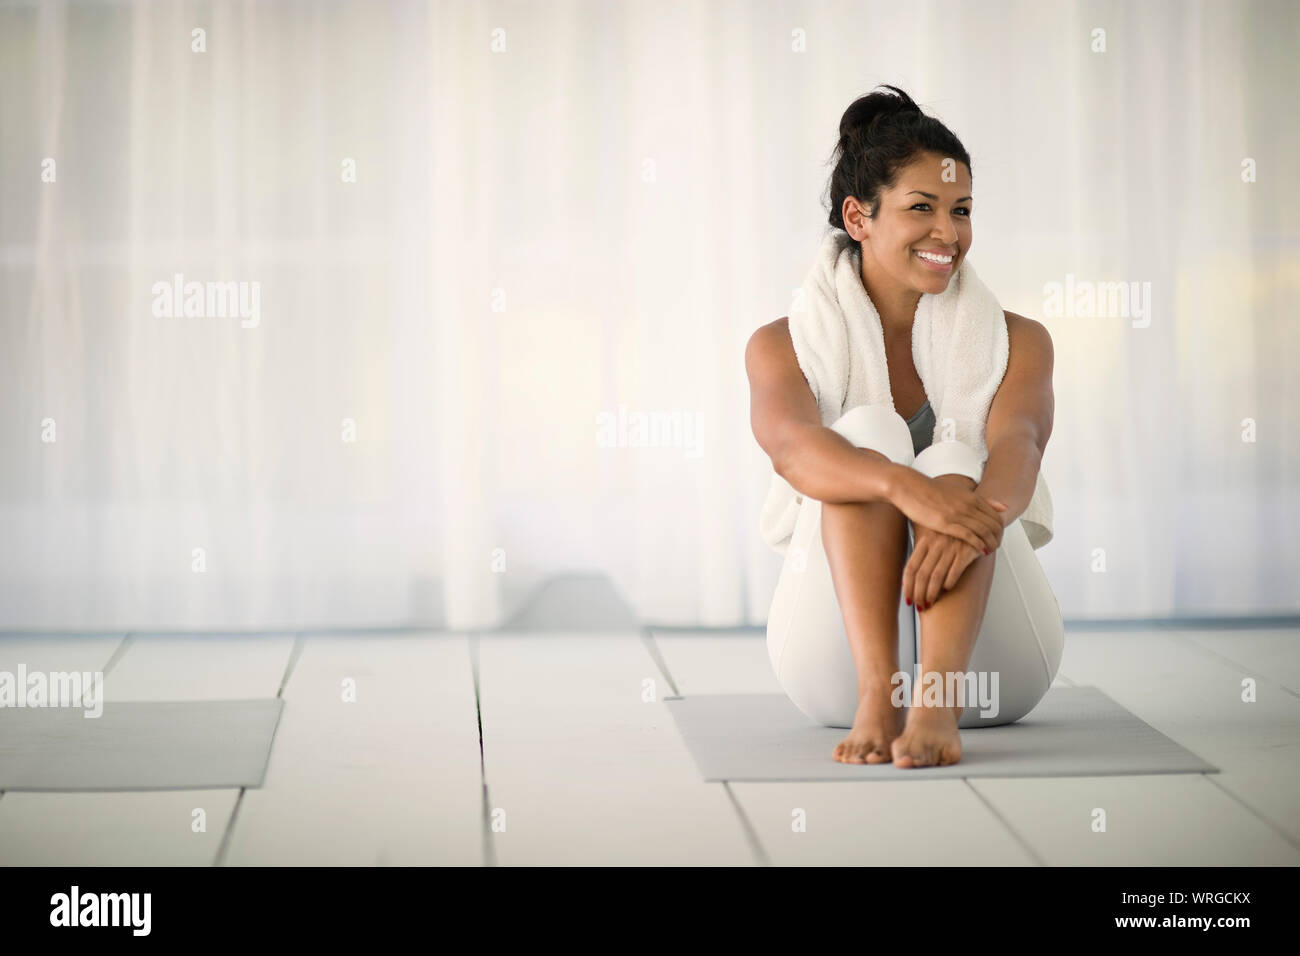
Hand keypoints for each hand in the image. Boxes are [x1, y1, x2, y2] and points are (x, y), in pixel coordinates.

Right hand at [887, 467, 1007, 553]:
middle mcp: (968, 504)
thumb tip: (1004, 507)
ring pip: (983, 531)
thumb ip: (981, 500)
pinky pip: (969, 535)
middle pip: (993, 524)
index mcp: (971, 497)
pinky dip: (977, 545)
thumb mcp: (959, 493)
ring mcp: (957, 513)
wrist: (908, 487)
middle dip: (997, 538)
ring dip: (990, 543)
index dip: (1000, 529)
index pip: (996, 515)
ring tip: (989, 551)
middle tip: (996, 547)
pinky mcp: (945, 522)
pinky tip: (979, 551)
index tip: (998, 537)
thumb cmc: (931, 491)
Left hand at [903, 523, 983, 608]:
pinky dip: (949, 584)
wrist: (978, 522)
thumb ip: (922, 556)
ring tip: (930, 604)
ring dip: (931, 594)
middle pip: (922, 574)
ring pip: (936, 576)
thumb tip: (907, 582)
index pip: (910, 568)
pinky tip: (947, 590)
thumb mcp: (934, 538)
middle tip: (919, 606)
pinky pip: (955, 572)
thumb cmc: (952, 535)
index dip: (907, 586)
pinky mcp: (966, 551)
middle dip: (918, 594)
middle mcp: (936, 543)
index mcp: (924, 540)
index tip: (907, 599)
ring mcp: (951, 546)